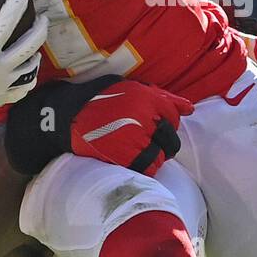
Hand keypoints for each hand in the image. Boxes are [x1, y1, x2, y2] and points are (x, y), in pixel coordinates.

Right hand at [0, 0, 47, 139]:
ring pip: (31, 68)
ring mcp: (3, 85)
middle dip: (39, 30)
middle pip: (28, 47)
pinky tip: (30, 71)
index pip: (3, 28)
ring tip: (37, 46)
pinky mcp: (3, 97)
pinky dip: (30, 78)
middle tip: (43, 19)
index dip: (14, 11)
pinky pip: (24, 87)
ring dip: (36, 54)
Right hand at [5, 75, 193, 175]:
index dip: (165, 121)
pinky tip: (130, 159)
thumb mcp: (128, 87)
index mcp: (148, 98)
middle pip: (172, 138)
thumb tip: (189, 108)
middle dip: (163, 140)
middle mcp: (146, 118)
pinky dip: (143, 167)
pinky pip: (149, 168)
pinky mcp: (127, 158)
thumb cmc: (97, 99)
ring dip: (153, 155)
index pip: (174, 114)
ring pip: (163, 156)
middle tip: (145, 140)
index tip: (152, 125)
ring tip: (135, 150)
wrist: (67, 117)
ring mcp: (137, 139)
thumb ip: (160, 97)